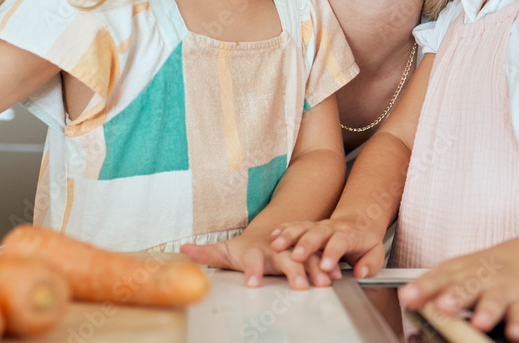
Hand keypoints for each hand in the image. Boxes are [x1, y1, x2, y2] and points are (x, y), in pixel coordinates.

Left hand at [181, 228, 335, 289]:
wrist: (270, 233)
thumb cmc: (245, 248)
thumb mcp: (225, 250)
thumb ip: (206, 253)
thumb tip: (182, 250)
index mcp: (254, 251)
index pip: (252, 260)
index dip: (253, 271)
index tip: (253, 283)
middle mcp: (275, 249)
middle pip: (284, 259)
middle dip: (293, 271)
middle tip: (300, 286)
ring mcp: (291, 249)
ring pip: (305, 258)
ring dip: (314, 269)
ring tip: (323, 281)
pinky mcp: (306, 252)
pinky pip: (319, 258)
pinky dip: (328, 267)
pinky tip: (336, 276)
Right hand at [271, 217, 385, 281]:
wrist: (359, 221)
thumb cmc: (365, 241)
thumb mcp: (376, 252)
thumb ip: (370, 263)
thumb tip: (360, 272)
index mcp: (348, 235)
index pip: (340, 242)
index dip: (333, 254)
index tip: (326, 267)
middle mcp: (331, 228)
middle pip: (317, 233)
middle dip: (306, 245)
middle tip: (297, 257)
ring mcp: (318, 225)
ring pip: (302, 227)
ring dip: (289, 236)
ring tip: (277, 246)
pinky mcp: (308, 226)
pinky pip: (294, 225)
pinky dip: (283, 230)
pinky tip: (274, 236)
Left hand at [397, 248, 518, 340]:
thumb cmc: (481, 272)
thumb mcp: (455, 274)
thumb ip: (431, 287)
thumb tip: (405, 297)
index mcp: (458, 272)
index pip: (438, 278)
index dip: (423, 287)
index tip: (409, 297)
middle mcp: (479, 278)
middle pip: (466, 286)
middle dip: (455, 296)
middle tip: (444, 306)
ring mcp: (501, 288)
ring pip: (494, 299)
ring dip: (487, 310)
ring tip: (480, 323)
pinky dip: (518, 322)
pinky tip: (514, 332)